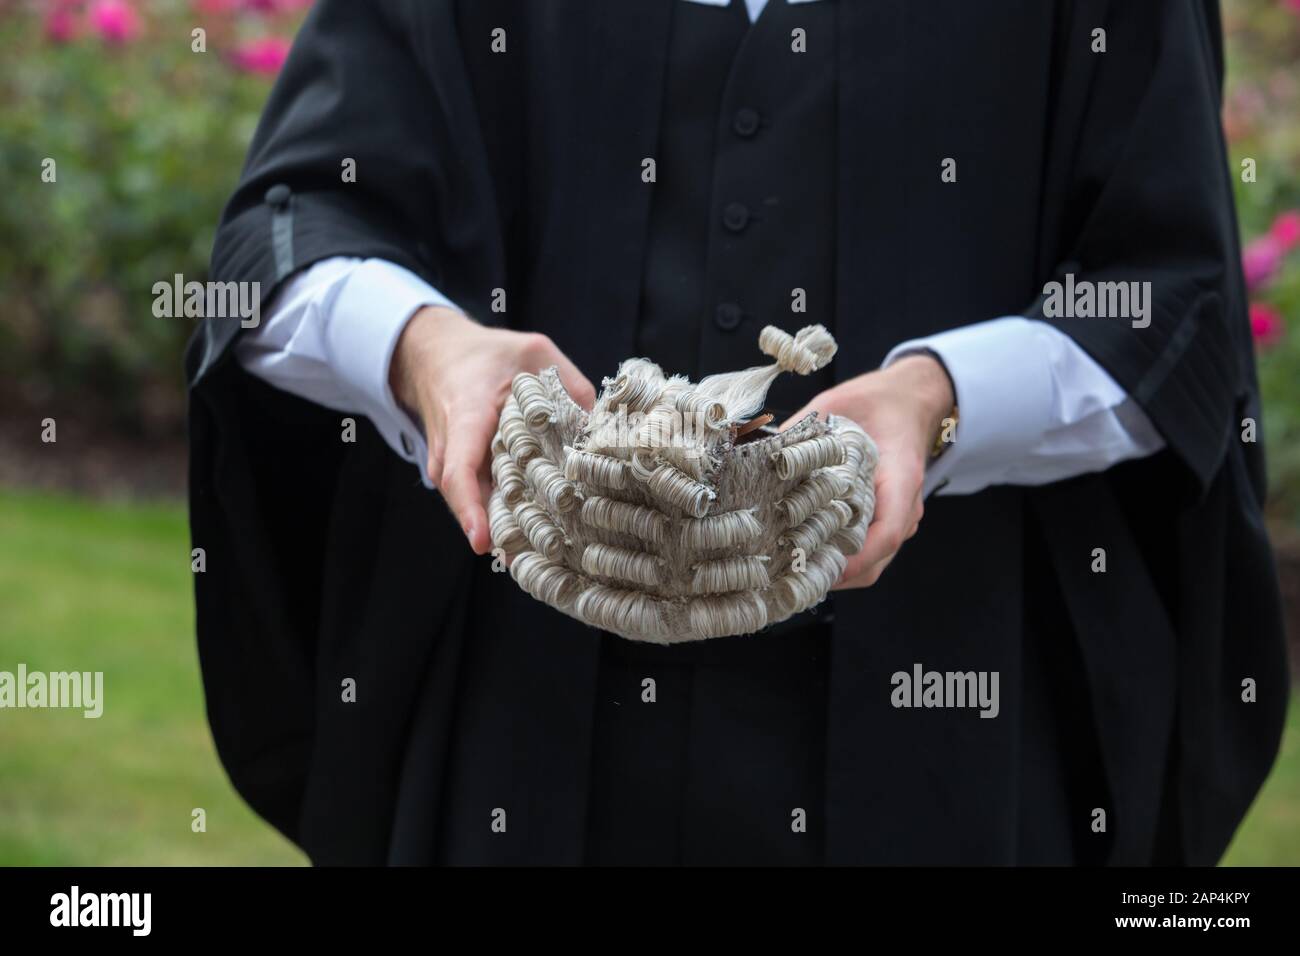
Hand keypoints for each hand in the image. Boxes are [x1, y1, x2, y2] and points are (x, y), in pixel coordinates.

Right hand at [389, 306, 596, 554]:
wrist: (435, 356)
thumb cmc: (485, 355)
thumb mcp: (533, 352)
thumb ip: (569, 384)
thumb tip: (602, 427)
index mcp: (466, 417)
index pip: (459, 470)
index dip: (471, 509)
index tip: (484, 542)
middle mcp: (451, 449)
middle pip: (470, 502)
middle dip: (501, 534)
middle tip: (537, 565)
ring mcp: (452, 465)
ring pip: (476, 506)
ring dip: (506, 531)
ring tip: (542, 561)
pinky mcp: (462, 473)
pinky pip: (481, 499)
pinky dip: (504, 517)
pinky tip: (535, 539)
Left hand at [783, 354, 953, 588]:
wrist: (909, 398)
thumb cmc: (879, 401)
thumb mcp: (838, 406)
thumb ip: (803, 432)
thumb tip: (759, 451)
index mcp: (901, 476)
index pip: (886, 532)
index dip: (854, 559)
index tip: (816, 565)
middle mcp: (904, 504)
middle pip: (875, 559)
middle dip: (834, 575)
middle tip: (790, 577)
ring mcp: (899, 515)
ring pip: (872, 561)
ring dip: (836, 572)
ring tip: (794, 573)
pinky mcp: (888, 518)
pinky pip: (868, 549)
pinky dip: (841, 559)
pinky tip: (808, 556)